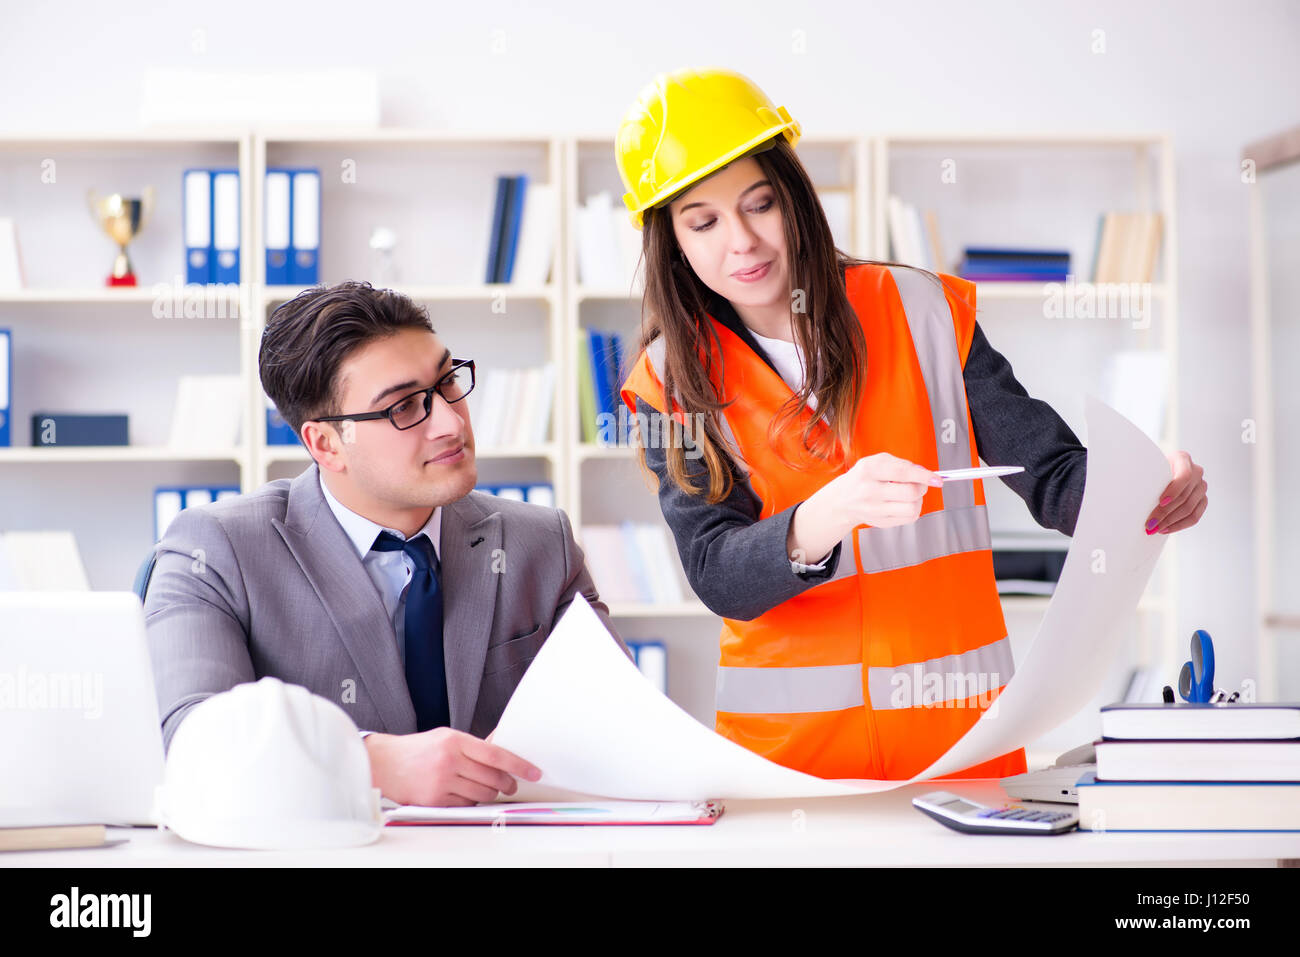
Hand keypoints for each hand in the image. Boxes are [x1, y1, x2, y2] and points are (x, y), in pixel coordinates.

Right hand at [363, 727, 541, 806]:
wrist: (385, 763)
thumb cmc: (418, 749)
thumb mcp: (447, 737)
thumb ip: (474, 745)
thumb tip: (503, 745)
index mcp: (455, 741)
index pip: (496, 755)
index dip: (519, 765)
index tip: (533, 772)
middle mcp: (449, 761)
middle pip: (493, 778)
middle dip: (507, 784)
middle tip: (510, 785)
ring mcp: (441, 782)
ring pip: (482, 795)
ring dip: (489, 794)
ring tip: (486, 789)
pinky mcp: (435, 800)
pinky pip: (465, 806)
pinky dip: (470, 803)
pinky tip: (464, 794)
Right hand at [788, 452, 941, 562]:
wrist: (843, 500)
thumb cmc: (863, 477)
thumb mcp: (876, 461)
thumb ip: (901, 463)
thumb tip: (924, 473)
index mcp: (868, 471)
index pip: (902, 473)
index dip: (924, 476)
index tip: (937, 479)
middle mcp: (869, 491)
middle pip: (909, 493)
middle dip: (922, 487)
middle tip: (921, 484)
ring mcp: (874, 509)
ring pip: (911, 508)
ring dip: (918, 500)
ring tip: (910, 495)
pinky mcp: (881, 522)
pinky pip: (909, 518)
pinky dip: (913, 510)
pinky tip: (904, 504)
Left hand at [1145, 450, 1207, 534]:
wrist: (1160, 471)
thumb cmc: (1150, 468)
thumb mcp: (1147, 466)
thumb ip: (1144, 473)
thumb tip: (1128, 490)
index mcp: (1182, 459)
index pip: (1184, 476)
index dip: (1173, 491)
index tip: (1160, 502)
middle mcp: (1196, 471)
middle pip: (1184, 496)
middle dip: (1165, 513)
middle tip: (1150, 524)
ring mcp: (1201, 486)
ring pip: (1189, 509)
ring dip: (1170, 522)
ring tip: (1155, 529)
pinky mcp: (1202, 500)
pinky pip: (1194, 516)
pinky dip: (1179, 525)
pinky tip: (1166, 529)